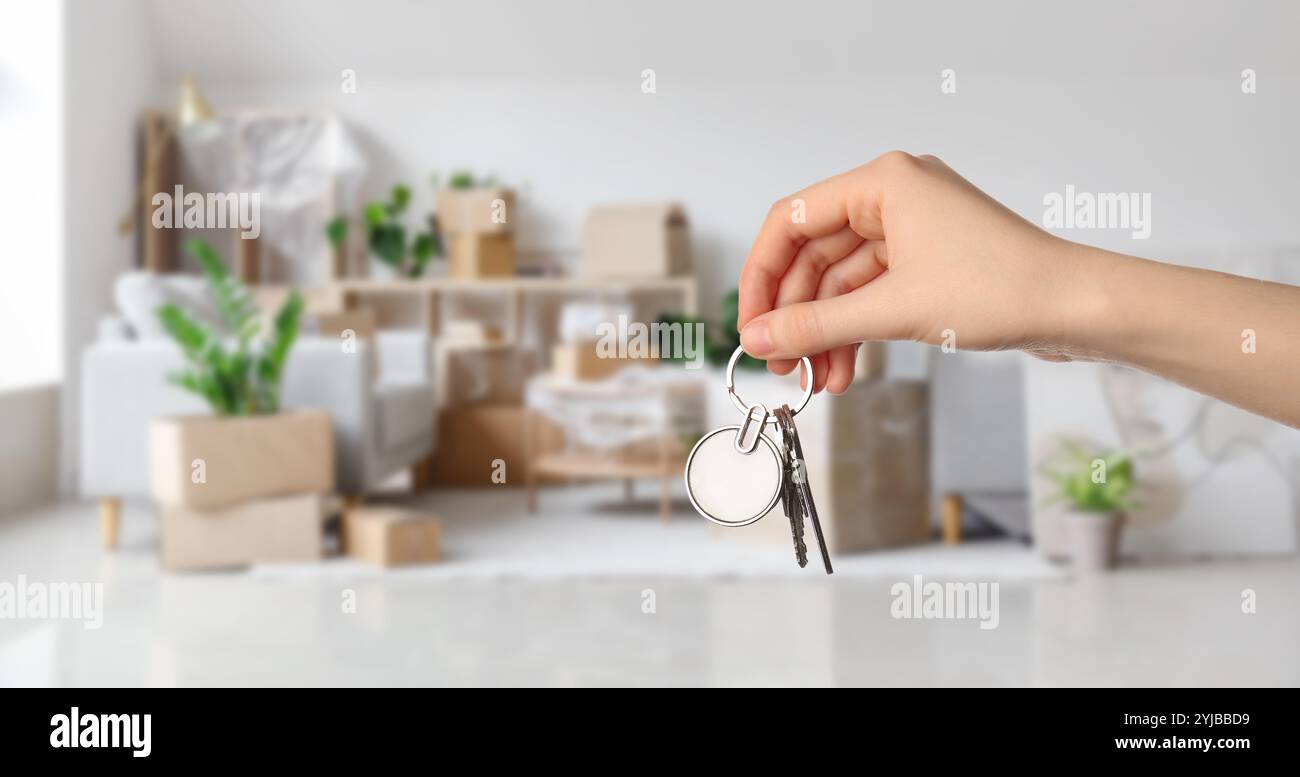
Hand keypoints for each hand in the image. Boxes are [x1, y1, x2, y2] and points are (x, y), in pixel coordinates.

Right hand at [736, 151, 1094, 392]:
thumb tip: (759, 337)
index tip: (750, 323)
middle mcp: (894, 197)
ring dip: (825, 333)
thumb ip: (815, 325)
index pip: (790, 221)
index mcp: (883, 182)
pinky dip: (855, 332)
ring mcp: (913, 230)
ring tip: (816, 381)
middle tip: (780, 363)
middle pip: (813, 255)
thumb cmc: (1003, 287)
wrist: (1076, 307)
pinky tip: (844, 370)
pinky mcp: (929, 262)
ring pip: (842, 282)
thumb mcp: (893, 310)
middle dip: (795, 315)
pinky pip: (871, 294)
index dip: (761, 276)